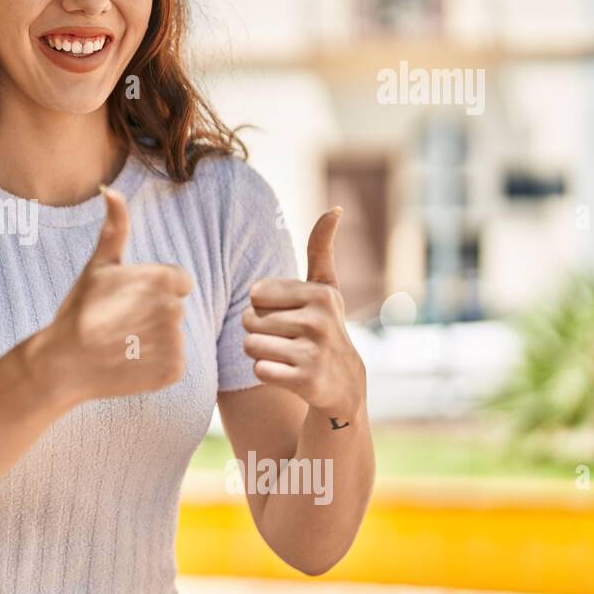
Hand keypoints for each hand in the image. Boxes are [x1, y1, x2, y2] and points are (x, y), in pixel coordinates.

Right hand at [38, 185, 192, 402]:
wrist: (63, 362)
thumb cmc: (80, 310)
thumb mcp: (97, 265)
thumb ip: (115, 228)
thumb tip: (112, 190)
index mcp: (162, 278)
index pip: (177, 283)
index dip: (151, 292)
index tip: (125, 302)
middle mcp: (173, 308)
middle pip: (174, 309)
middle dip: (152, 316)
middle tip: (119, 324)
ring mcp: (174, 341)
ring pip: (173, 337)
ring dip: (153, 342)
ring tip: (121, 344)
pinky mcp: (173, 370)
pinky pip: (172, 364)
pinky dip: (155, 367)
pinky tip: (129, 363)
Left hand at [240, 207, 366, 421]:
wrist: (344, 385)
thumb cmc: (324, 327)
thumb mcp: (326, 288)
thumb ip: (321, 249)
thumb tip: (334, 209)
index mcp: (320, 293)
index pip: (255, 294)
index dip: (263, 307)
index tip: (288, 314)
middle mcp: (320, 321)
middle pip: (249, 320)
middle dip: (259, 331)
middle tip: (287, 339)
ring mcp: (315, 353)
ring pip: (250, 345)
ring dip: (260, 352)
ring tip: (287, 354)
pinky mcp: (307, 381)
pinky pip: (260, 370)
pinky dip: (267, 373)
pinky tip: (289, 373)